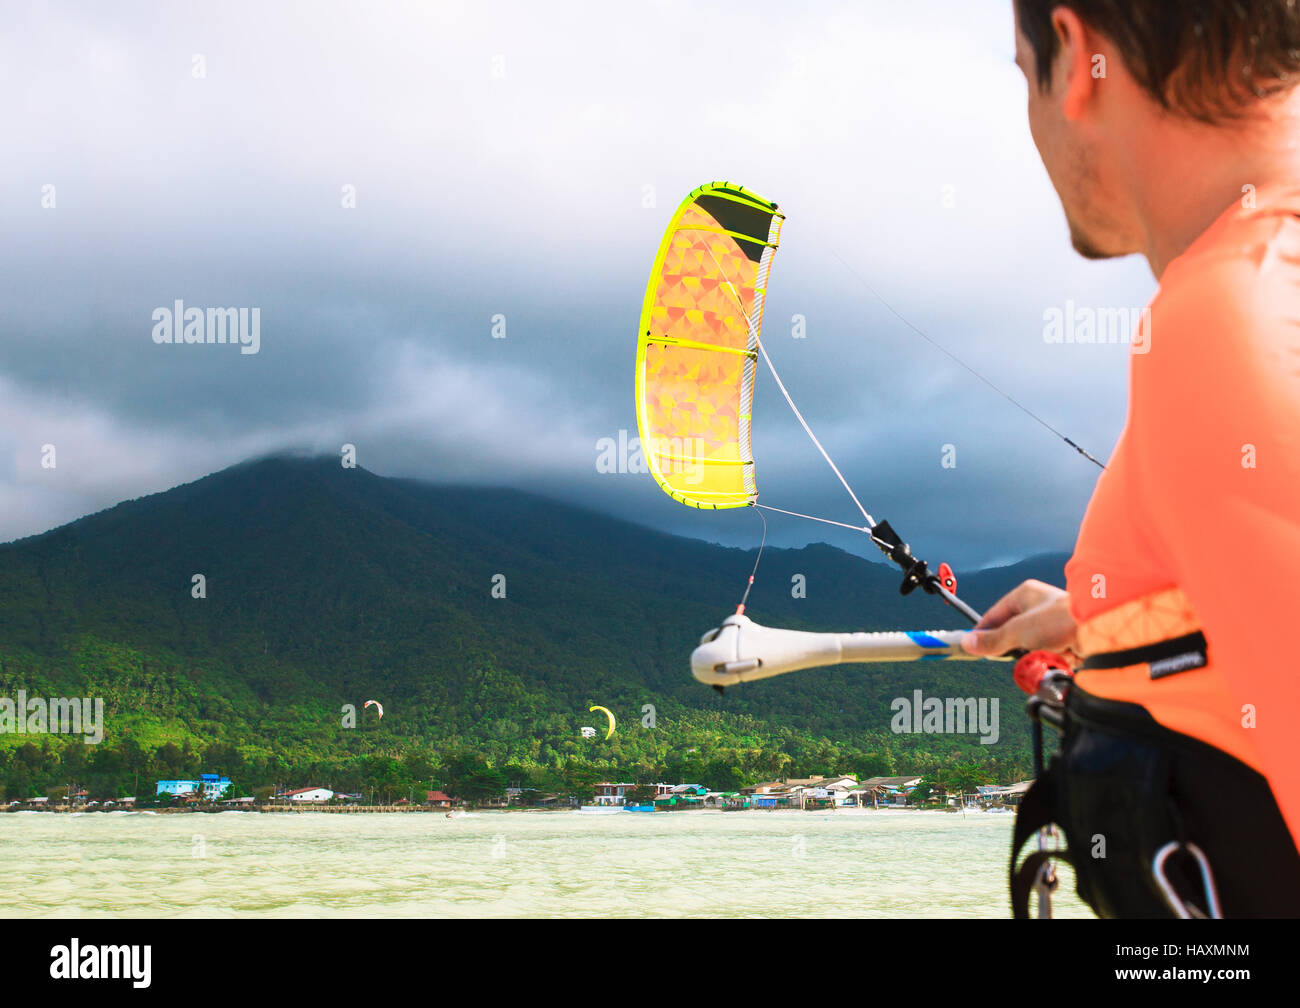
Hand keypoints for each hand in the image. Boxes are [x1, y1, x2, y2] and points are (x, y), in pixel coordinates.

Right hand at [961, 579, 1079, 662]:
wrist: (1100, 630)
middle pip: (1014, 632)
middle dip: (1015, 647)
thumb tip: (968, 643)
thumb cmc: (1058, 620)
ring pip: (1032, 645)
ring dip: (1036, 655)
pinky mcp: (1068, 637)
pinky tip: (1059, 658)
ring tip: (1044, 655)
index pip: (995, 614)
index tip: (975, 647)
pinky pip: (1050, 653)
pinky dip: (1052, 659)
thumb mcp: (1017, 631)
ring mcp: (1055, 621)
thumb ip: (992, 640)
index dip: (984, 631)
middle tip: (1015, 655)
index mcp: (1025, 594)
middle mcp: (1040, 605)